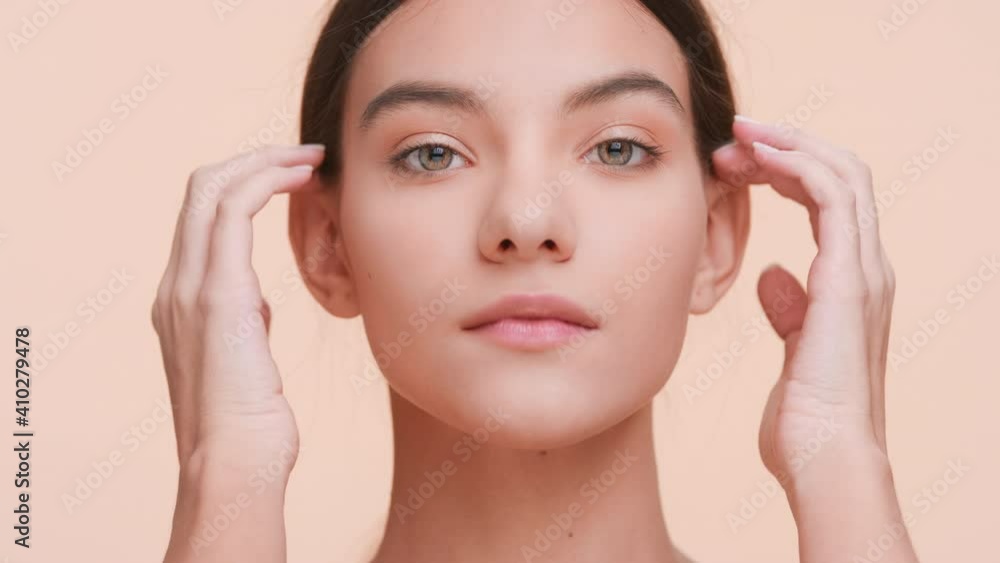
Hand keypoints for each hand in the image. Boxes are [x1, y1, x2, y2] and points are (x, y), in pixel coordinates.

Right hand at [151, 144, 323, 474]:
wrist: (233, 465)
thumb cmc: (250, 426)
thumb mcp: (245, 361)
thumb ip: (242, 324)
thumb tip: (257, 306)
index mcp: (182, 299)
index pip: (203, 217)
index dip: (246, 185)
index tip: (294, 178)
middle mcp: (176, 285)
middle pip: (200, 189)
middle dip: (254, 160)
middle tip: (305, 157)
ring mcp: (188, 286)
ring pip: (211, 188)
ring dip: (263, 161)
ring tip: (311, 158)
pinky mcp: (216, 294)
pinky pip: (232, 210)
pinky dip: (266, 180)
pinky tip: (303, 178)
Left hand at [712, 117, 894, 487]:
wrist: (824, 457)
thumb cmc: (805, 419)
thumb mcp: (791, 351)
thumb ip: (788, 310)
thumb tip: (772, 276)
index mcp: (851, 282)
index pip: (829, 200)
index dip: (784, 171)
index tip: (735, 163)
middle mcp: (866, 268)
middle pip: (838, 176)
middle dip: (785, 147)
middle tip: (733, 139)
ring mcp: (864, 270)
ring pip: (841, 174)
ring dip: (789, 145)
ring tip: (741, 134)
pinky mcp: (849, 277)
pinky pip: (832, 196)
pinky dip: (797, 165)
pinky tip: (758, 155)